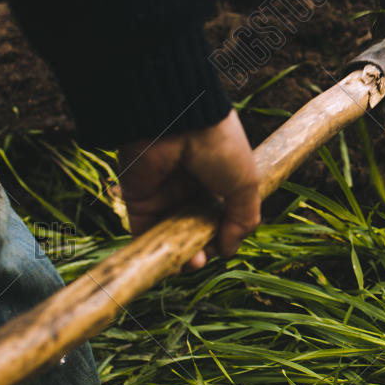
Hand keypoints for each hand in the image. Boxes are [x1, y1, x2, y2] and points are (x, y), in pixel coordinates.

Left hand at [116, 110, 260, 269]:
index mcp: (218, 180)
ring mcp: (163, 195)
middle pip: (196, 230)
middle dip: (203, 248)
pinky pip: (145, 232)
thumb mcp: (246, 183)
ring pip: (172, 235)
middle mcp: (190, 188)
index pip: (221, 217)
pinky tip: (171, 261)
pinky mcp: (139, 200)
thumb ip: (243, 220)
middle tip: (206, 256)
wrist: (179, 122)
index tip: (227, 243)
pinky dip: (156, 250)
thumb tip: (229, 250)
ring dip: (182, 255)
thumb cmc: (219, 146)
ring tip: (191, 263)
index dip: (224, 235)